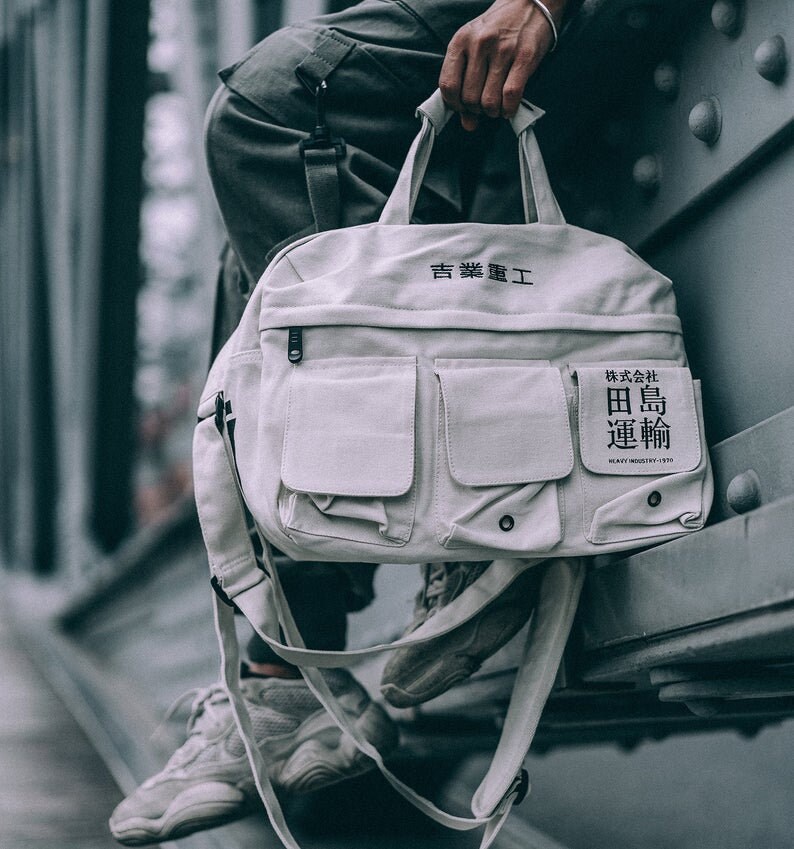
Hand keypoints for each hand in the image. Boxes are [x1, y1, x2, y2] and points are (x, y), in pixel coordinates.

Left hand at [439, 0, 566, 130]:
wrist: (530, 4)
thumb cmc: (497, 31)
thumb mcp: (473, 49)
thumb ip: (464, 84)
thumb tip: (467, 124)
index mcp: (461, 40)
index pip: (448, 85)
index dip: (454, 105)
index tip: (463, 107)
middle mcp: (479, 43)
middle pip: (469, 98)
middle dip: (476, 110)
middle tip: (484, 105)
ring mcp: (503, 49)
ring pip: (489, 101)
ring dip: (492, 112)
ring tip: (496, 107)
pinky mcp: (524, 56)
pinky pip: (510, 96)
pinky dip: (508, 110)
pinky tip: (508, 107)